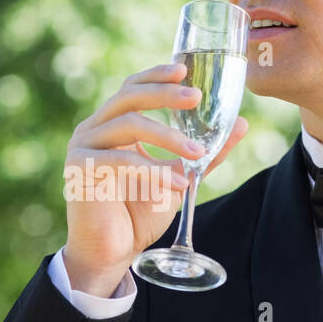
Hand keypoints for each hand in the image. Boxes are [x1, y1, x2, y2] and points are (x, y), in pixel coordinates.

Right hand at [62, 62, 248, 296]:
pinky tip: (179, 184)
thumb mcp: (179, 177)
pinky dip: (154, 170)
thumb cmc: (140, 213)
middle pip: (129, 96)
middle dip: (164, 94)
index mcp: (112, 125)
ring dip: (168, 136)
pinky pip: (122, 161)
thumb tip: (241, 125)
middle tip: (196, 98)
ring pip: (129, 124)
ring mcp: (83, 147)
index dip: (156, 75)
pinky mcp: (81, 169)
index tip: (184, 69)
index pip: (132, 88)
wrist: (113, 252)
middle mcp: (93, 129)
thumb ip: (204, 154)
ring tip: (198, 153)